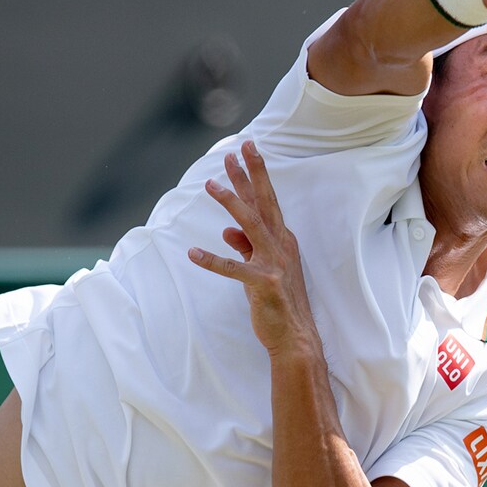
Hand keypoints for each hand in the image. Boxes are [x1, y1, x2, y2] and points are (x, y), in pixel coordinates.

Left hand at [189, 141, 319, 355]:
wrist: (294, 335)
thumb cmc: (277, 301)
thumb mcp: (260, 267)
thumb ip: (245, 247)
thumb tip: (227, 231)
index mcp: (281, 239)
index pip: (265, 201)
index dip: (254, 175)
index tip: (244, 150)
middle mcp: (281, 245)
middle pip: (264, 203)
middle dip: (250, 175)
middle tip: (237, 150)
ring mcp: (275, 264)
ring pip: (251, 225)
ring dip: (231, 203)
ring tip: (210, 185)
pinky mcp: (264, 284)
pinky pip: (234, 269)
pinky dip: (213, 260)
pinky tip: (192, 253)